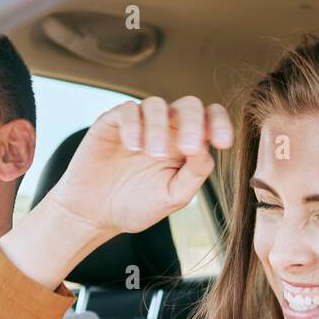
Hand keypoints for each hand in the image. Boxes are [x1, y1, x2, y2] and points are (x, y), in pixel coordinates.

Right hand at [48, 96, 233, 236]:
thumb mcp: (172, 196)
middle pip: (188, 106)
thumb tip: (209, 149)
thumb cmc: (136, 205)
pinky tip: (132, 146)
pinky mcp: (112, 121)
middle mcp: (166, 129)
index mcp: (186, 146)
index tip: (223, 143)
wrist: (95, 214)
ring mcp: (139, 123)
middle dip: (193, 123)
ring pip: (157, 104)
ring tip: (153, 154)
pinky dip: (133, 125)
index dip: (220, 124)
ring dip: (159, 128)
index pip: (210, 121)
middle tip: (188, 148)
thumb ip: (194, 174)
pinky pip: (127, 110)